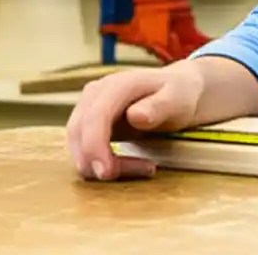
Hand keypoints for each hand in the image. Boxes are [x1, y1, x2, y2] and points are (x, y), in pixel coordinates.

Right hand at [65, 61, 205, 181]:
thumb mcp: (177, 99)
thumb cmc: (179, 94)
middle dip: (98, 161)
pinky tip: (131, 165)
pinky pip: (84, 150)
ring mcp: (88, 108)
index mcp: (117, 85)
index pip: (95, 117)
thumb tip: (135, 116)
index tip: (107, 172)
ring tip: (143, 167)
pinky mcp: (88, 125)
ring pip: (78, 145)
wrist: (178, 90)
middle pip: (79, 133)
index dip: (95, 146)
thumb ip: (158, 106)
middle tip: (136, 172)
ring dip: (102, 164)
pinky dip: (102, 163)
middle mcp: (95, 94)